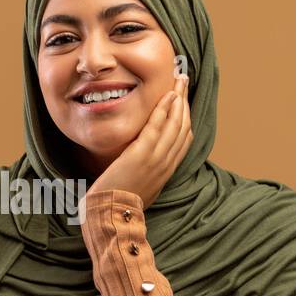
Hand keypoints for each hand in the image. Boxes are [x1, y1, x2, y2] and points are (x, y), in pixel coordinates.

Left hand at [85, 73, 191, 209]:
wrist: (110, 216)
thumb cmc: (117, 203)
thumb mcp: (139, 185)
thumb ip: (144, 170)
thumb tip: (140, 158)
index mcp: (166, 170)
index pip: (184, 138)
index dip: (186, 116)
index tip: (184, 99)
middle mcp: (166, 163)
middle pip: (183, 126)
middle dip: (185, 100)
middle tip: (184, 79)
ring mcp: (156, 159)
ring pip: (175, 123)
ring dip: (179, 98)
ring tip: (179, 79)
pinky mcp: (142, 155)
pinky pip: (157, 127)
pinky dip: (164, 109)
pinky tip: (167, 94)